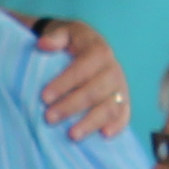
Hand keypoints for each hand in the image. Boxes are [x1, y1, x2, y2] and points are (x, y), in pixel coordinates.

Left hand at [29, 17, 129, 140]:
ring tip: (72, 135)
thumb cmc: (72, 43)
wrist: (89, 47)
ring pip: (111, 106)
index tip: (44, 97)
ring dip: (92, 122)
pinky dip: (117, 126)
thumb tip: (43, 44)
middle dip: (72, 106)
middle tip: (49, 118)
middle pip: (95, 91)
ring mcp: (121, 87)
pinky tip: (104, 136)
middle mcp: (113, 69)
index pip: (82, 69)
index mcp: (99, 51)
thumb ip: (55, 37)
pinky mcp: (124, 100)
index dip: (64, 83)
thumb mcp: (64, 32)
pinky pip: (125, 114)